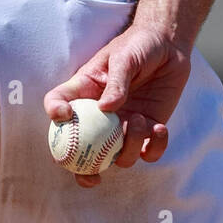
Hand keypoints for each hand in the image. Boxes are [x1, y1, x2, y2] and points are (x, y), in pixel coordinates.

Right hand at [43, 23, 191, 188]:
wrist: (168, 46)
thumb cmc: (138, 45)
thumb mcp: (124, 57)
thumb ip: (116, 82)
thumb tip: (106, 109)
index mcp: (84, 91)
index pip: (58, 103)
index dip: (54, 113)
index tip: (63, 116)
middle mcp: (99, 114)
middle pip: (81, 147)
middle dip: (82, 170)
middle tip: (92, 176)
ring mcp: (122, 125)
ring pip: (118, 156)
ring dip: (128, 146)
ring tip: (140, 120)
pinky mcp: (147, 130)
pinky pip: (148, 152)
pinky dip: (154, 147)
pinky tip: (160, 129)